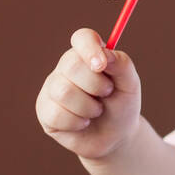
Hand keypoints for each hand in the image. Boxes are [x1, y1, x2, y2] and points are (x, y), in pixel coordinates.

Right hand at [34, 28, 141, 160]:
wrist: (116, 137)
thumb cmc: (121, 105)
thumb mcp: (130, 85)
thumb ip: (122, 65)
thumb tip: (106, 53)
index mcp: (87, 55)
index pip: (82, 38)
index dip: (90, 48)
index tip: (101, 65)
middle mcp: (66, 68)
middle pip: (71, 65)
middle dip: (96, 85)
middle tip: (107, 93)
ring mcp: (52, 89)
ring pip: (64, 92)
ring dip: (89, 107)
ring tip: (96, 111)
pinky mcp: (44, 111)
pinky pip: (57, 114)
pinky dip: (77, 123)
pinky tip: (83, 123)